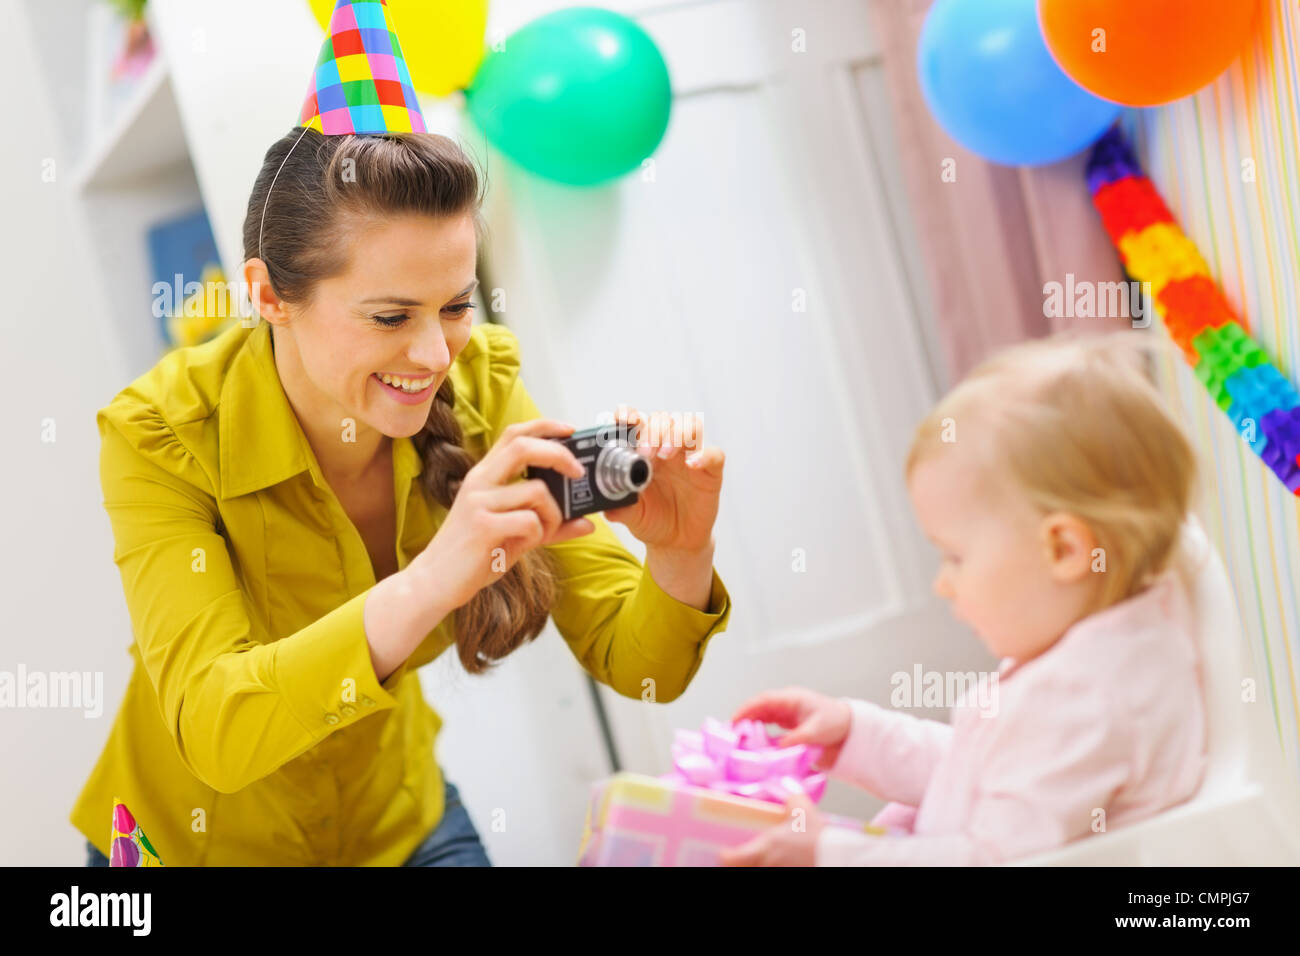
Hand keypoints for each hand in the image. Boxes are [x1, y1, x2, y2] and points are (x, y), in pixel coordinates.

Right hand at [412, 419, 594, 611]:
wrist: (435, 583)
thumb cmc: (474, 556)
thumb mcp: (515, 535)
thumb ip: (549, 525)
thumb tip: (588, 523)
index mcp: (484, 476)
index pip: (514, 434)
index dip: (544, 426)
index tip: (570, 430)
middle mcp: (479, 482)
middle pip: (523, 446)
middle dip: (559, 454)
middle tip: (578, 473)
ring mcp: (479, 502)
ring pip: (537, 491)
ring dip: (553, 514)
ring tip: (544, 534)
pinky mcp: (483, 526)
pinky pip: (530, 522)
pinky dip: (539, 535)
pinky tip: (521, 547)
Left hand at [604, 406, 723, 552]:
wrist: (675, 541)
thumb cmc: (651, 520)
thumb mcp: (630, 514)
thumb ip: (617, 506)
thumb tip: (605, 505)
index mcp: (643, 451)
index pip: (638, 421)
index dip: (630, 414)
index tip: (623, 419)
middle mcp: (666, 447)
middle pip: (663, 419)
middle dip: (653, 430)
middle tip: (644, 452)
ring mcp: (689, 456)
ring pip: (690, 424)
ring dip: (676, 434)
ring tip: (665, 454)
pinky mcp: (710, 471)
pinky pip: (714, 454)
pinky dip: (704, 454)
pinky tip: (692, 465)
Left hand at [718, 793, 823, 865]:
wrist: (837, 857)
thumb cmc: (818, 836)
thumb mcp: (802, 809)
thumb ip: (790, 799)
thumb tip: (788, 794)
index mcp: (765, 848)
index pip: (732, 859)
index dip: (726, 856)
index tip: (726, 852)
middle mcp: (768, 865)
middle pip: (743, 869)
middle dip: (743, 864)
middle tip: (743, 857)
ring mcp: (780, 873)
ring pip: (760, 870)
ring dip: (760, 865)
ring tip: (766, 859)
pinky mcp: (793, 875)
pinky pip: (777, 871)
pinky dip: (776, 866)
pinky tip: (784, 862)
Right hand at [731, 687, 852, 770]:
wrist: (849, 727)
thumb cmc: (836, 722)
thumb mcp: (816, 731)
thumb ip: (797, 738)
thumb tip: (778, 747)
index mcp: (792, 698)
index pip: (764, 700)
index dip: (747, 709)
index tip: (735, 720)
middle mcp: (786, 703)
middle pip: (759, 707)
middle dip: (743, 718)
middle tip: (731, 733)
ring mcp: (786, 712)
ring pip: (762, 715)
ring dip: (750, 725)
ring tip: (737, 739)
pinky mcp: (788, 722)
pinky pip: (769, 724)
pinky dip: (759, 731)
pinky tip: (753, 742)